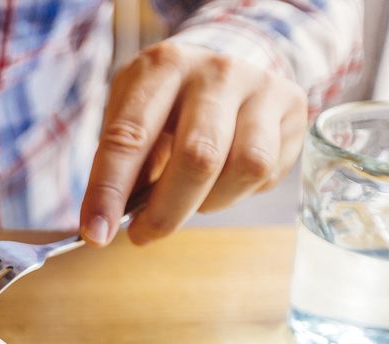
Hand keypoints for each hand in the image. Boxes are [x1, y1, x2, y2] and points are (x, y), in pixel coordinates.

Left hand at [79, 42, 307, 245]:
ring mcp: (260, 86)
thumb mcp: (134, 115)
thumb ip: (123, 163)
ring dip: (211, 202)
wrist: (227, 63)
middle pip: (198, 158)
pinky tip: (223, 181)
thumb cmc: (168, 103)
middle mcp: (215, 71)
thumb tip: (105, 224)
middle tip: (143, 235)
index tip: (96, 234)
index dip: (110, 191)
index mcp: (161, 68)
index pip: (129, 137)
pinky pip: (268, 172)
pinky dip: (239, 192)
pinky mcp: (291, 108)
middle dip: (165, 213)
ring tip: (192, 198)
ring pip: (244, 167)